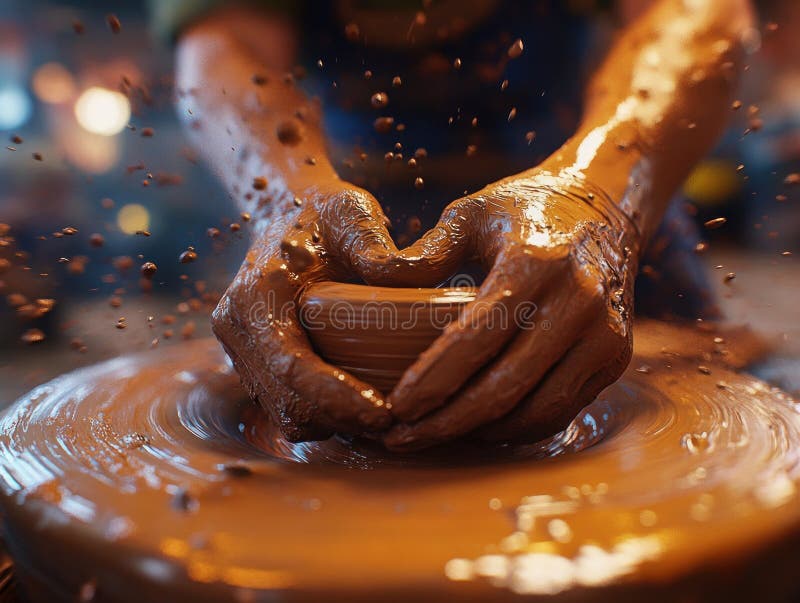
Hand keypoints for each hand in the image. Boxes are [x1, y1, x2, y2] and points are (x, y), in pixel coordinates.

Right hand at [212, 184, 401, 441]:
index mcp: (254, 296)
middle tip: (399, 421)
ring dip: (332, 423)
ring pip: (284, 413)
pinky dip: (322, 414)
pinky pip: (284, 405)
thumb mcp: (351, 213)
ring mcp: (240, 350)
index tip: (385, 415)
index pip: (290, 367)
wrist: (287, 213)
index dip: (336, 398)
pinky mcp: (253, 362)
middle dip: (341, 420)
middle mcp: (236, 329)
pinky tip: (361, 403)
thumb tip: (411, 278)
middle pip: (286, 403)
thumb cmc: (324, 214)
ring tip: (385, 415)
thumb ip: (373, 242)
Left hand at [381, 170, 639, 449]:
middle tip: (402, 438)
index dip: (432, 381)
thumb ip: (426, 251)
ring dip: (480, 435)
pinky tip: (478, 427)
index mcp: (535, 264)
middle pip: (504, 387)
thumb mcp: (470, 213)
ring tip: (434, 436)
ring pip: (536, 412)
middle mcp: (577, 303)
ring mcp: (604, 335)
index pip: (476, 339)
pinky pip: (561, 410)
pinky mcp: (615, 357)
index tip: (396, 408)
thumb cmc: (524, 210)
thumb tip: (375, 281)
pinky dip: (516, 428)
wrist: (604, 208)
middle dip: (446, 423)